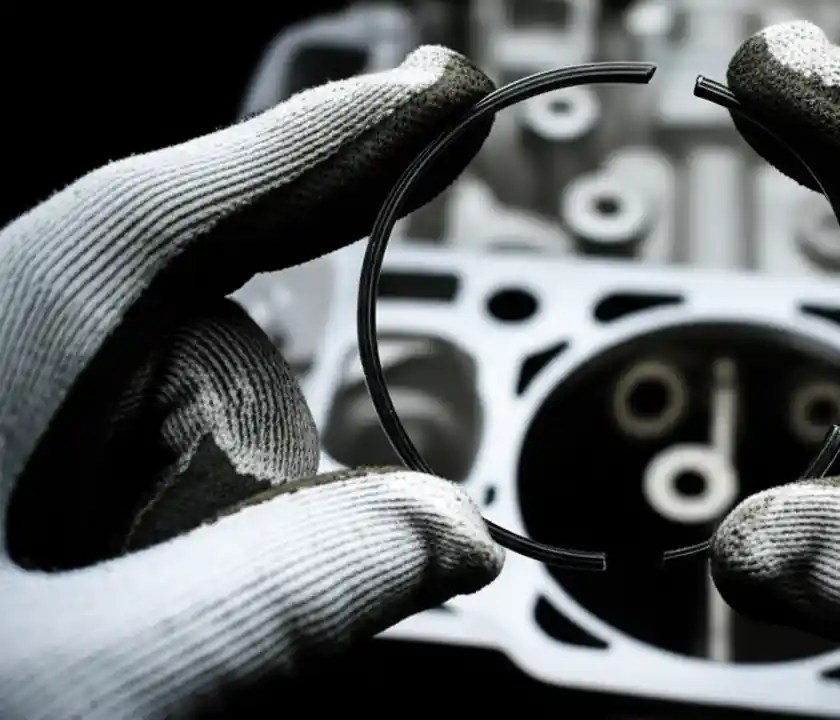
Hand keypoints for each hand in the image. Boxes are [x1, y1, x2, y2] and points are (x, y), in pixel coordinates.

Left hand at [0, 48, 502, 717]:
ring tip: (104, 647)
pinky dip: (166, 552)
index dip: (324, 141)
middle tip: (187, 610)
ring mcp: (6, 426)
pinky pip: (132, 479)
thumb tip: (447, 530)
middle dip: (248, 462)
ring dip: (200, 535)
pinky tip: (110, 624)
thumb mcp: (74, 693)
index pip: (175, 208)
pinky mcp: (18, 493)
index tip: (436, 93)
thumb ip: (275, 600)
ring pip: (173, 430)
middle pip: (196, 352)